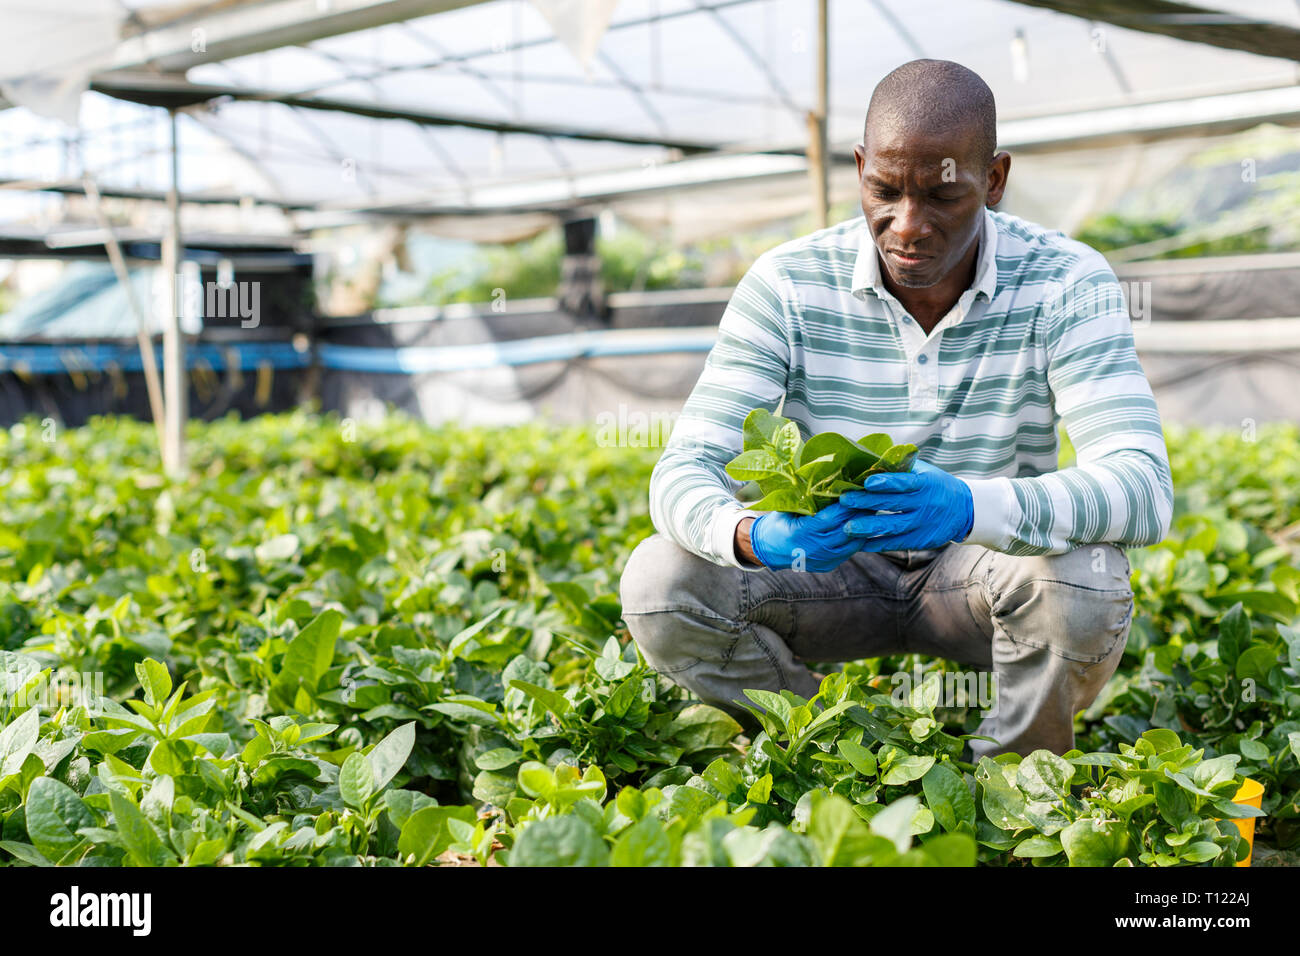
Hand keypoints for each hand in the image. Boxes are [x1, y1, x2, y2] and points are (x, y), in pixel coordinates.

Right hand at [748, 501, 865, 571]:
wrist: (769, 550)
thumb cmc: (778, 524)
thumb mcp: (787, 509)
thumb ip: (804, 498)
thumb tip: (825, 479)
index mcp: (802, 533)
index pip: (832, 518)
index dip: (847, 504)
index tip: (858, 490)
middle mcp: (815, 549)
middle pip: (846, 529)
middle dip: (860, 513)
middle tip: (874, 498)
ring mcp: (823, 559)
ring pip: (852, 542)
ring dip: (864, 526)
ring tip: (872, 510)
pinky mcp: (829, 565)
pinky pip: (849, 551)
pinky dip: (859, 537)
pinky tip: (866, 525)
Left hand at [839, 460, 973, 550]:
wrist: (964, 509)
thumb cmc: (934, 485)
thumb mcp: (923, 472)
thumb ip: (900, 467)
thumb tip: (869, 456)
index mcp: (924, 483)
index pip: (904, 482)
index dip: (886, 482)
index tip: (866, 482)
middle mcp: (924, 503)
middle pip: (893, 504)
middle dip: (867, 503)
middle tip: (844, 500)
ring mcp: (923, 523)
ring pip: (894, 527)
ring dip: (870, 528)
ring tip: (848, 528)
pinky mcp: (921, 540)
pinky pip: (897, 543)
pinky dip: (878, 543)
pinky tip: (861, 544)